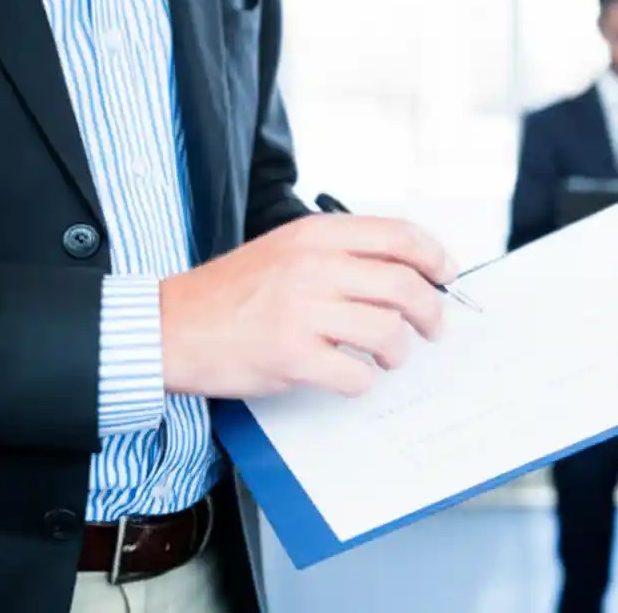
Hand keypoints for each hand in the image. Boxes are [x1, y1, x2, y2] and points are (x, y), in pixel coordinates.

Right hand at [160, 214, 455, 398]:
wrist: (171, 326)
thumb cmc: (233, 292)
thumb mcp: (288, 250)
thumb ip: (342, 254)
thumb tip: (407, 271)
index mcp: (316, 235)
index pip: (399, 236)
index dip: (434, 257)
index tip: (446, 275)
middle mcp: (312, 267)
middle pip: (405, 286)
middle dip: (432, 312)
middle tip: (432, 328)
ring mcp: (302, 311)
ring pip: (388, 331)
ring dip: (398, 351)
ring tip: (387, 356)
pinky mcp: (291, 356)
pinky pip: (356, 375)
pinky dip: (362, 381)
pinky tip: (350, 375)